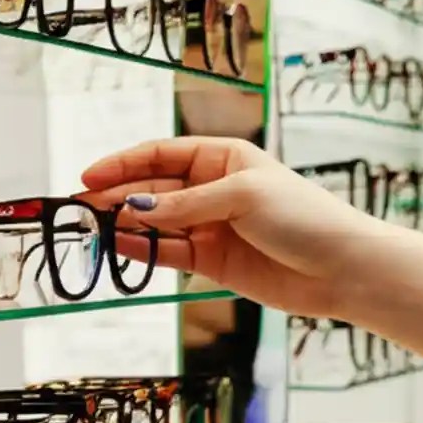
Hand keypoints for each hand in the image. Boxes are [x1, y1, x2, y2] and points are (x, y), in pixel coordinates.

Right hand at [77, 136, 389, 318]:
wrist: (342, 268)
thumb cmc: (303, 216)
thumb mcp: (242, 196)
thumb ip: (184, 204)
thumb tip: (134, 207)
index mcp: (222, 157)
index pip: (160, 154)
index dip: (122, 163)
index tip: (89, 176)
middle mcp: (211, 189)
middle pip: (151, 188)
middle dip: (116, 195)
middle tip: (81, 207)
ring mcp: (209, 226)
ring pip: (155, 222)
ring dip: (124, 224)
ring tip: (91, 227)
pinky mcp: (212, 261)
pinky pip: (168, 252)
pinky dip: (143, 249)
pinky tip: (119, 246)